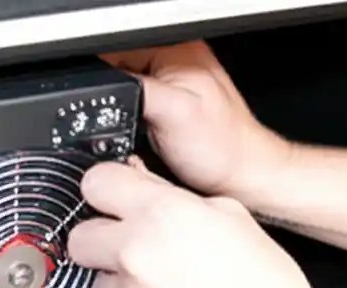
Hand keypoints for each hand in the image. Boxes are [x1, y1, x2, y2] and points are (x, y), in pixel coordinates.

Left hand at [68, 161, 345, 287]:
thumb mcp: (236, 219)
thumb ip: (183, 200)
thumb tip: (151, 189)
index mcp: (162, 214)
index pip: (95, 182)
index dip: (109, 188)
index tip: (119, 195)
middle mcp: (136, 253)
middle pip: (79, 236)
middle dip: (101, 237)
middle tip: (131, 242)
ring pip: (95, 280)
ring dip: (118, 279)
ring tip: (158, 284)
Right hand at [102, 41, 291, 201]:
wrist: (243, 179)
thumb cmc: (223, 149)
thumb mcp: (173, 112)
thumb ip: (134, 92)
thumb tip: (104, 87)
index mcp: (175, 50)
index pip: (116, 52)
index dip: (105, 84)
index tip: (113, 110)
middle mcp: (174, 62)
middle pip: (117, 74)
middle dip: (115, 103)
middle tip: (140, 126)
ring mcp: (173, 86)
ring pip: (125, 96)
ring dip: (124, 117)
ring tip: (151, 133)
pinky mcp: (170, 109)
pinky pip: (136, 112)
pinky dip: (134, 126)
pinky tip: (151, 138)